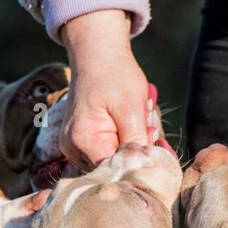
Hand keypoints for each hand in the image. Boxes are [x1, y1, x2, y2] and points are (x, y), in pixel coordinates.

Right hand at [59, 10, 149, 168]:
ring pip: (108, 164)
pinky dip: (117, 145)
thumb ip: (137, 141)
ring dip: (126, 150)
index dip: (137, 164)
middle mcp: (73, 150)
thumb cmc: (115, 75)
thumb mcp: (133, 107)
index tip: (155, 147)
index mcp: (85, 141)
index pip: (115, 171)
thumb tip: (145, 168)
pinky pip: (102, 155)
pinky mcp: (76, 145)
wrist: (96, 56)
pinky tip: (124, 126)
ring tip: (134, 123)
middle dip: (133, 155)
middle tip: (148, 128)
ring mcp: (72, 149)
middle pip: (111, 170)